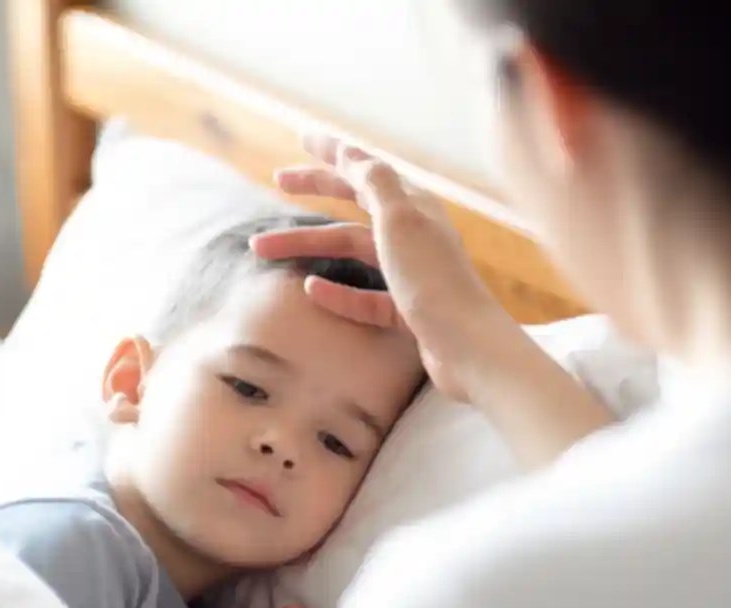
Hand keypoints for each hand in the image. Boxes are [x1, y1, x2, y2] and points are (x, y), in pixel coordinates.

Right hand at [252, 135, 520, 401]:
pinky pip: (364, 297)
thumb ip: (375, 183)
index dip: (334, 152)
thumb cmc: (433, 280)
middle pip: (355, 205)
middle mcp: (414, 234)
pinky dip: (336, 292)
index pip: (366, 169)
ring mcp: (410, 274)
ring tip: (263, 250)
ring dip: (309, 246)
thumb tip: (352, 152)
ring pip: (351, 251)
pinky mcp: (408, 312)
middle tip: (277, 182)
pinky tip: (309, 289)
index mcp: (414, 206)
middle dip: (316, 190)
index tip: (303, 137)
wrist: (468, 347)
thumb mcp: (400, 220)